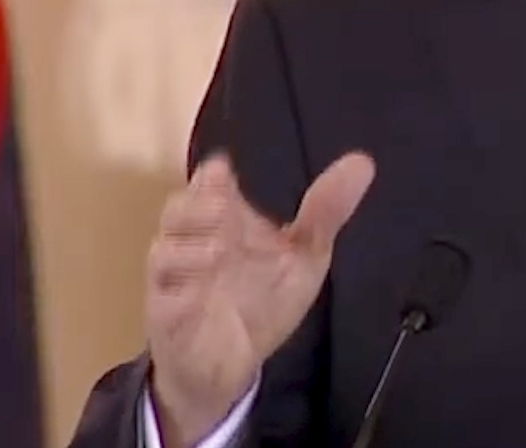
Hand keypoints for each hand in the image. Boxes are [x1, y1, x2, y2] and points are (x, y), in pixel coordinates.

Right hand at [146, 151, 374, 444]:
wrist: (232, 363)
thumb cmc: (263, 300)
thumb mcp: (303, 256)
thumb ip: (326, 212)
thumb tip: (362, 162)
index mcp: (226, 223)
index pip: (210, 185)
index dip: (212, 177)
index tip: (221, 171)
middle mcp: (195, 243)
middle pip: (177, 211)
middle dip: (195, 206)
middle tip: (224, 208)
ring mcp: (178, 282)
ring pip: (163, 252)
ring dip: (186, 249)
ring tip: (218, 251)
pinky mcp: (169, 320)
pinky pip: (163, 304)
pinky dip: (177, 298)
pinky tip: (198, 295)